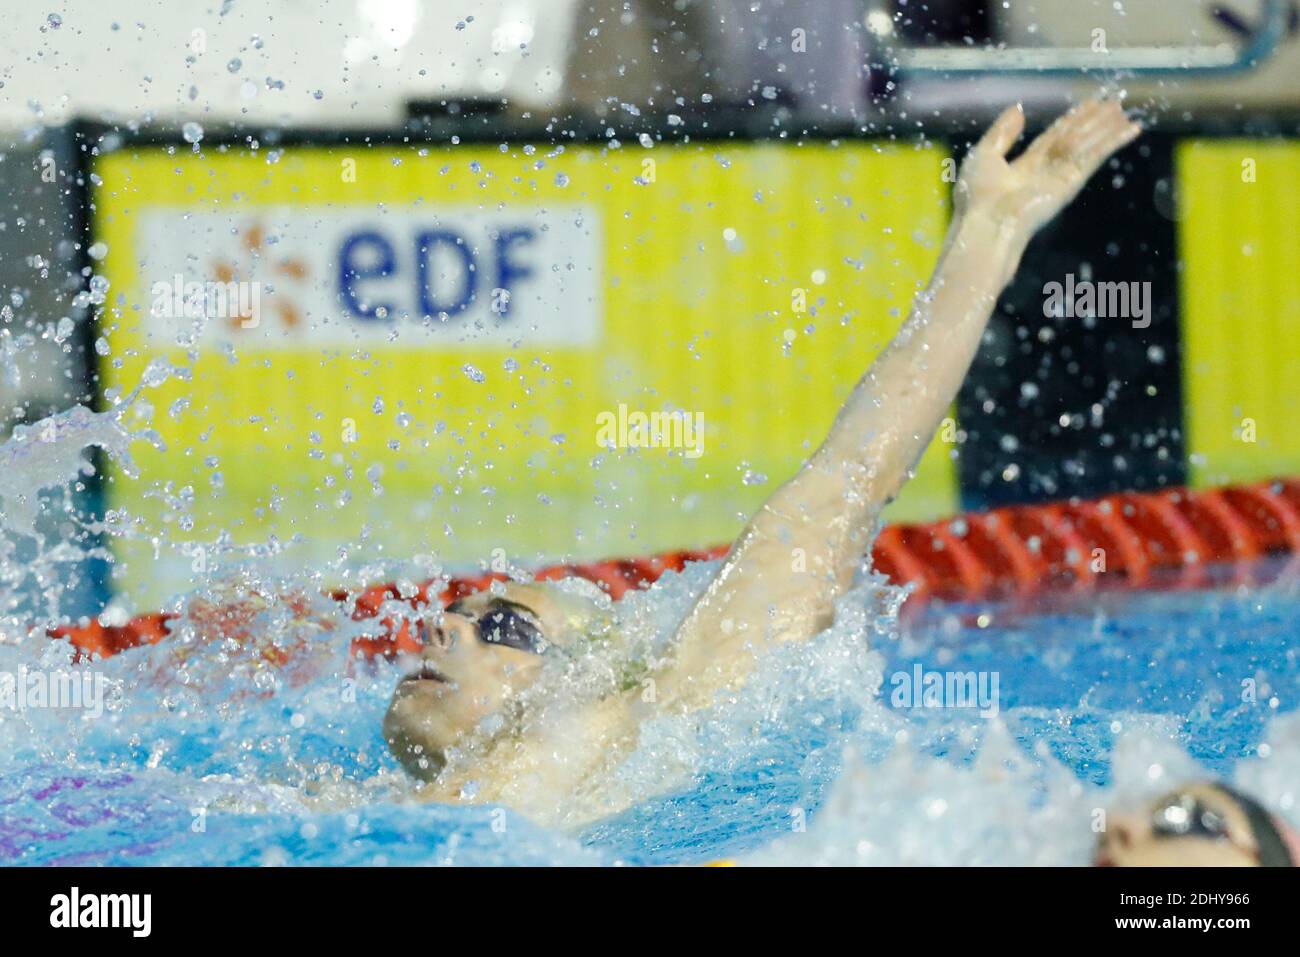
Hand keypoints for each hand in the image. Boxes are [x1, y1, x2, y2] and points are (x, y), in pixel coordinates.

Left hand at [954, 100, 1141, 249]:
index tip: (1088, 104)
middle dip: (1093, 122)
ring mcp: (1060, 177)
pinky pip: (1096, 155)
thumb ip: (1002, 133)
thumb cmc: (978, 196)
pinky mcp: (1071, 182)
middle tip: (1114, 104)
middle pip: (1074, 139)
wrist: (987, 226)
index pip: (1052, 138)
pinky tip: (1132, 128)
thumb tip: (1018, 108)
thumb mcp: (983, 155)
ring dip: (1107, 128)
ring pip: (1088, 145)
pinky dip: (1114, 141)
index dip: (1071, 120)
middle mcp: (1045, 171)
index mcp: (1023, 167)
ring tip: (1125, 112)